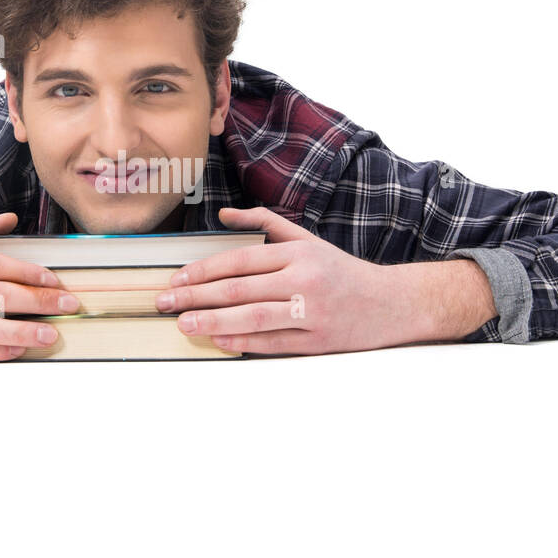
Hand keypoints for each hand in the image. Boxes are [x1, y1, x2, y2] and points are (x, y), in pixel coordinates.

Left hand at [154, 206, 424, 354]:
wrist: (391, 303)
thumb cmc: (341, 272)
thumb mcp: (307, 240)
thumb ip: (265, 223)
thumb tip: (223, 214)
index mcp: (297, 253)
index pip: (239, 261)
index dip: (203, 270)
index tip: (176, 279)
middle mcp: (303, 280)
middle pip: (239, 289)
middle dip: (196, 296)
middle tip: (166, 303)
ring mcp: (311, 312)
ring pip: (252, 316)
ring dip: (212, 320)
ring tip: (184, 323)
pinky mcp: (317, 341)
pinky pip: (272, 342)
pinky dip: (242, 341)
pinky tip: (217, 339)